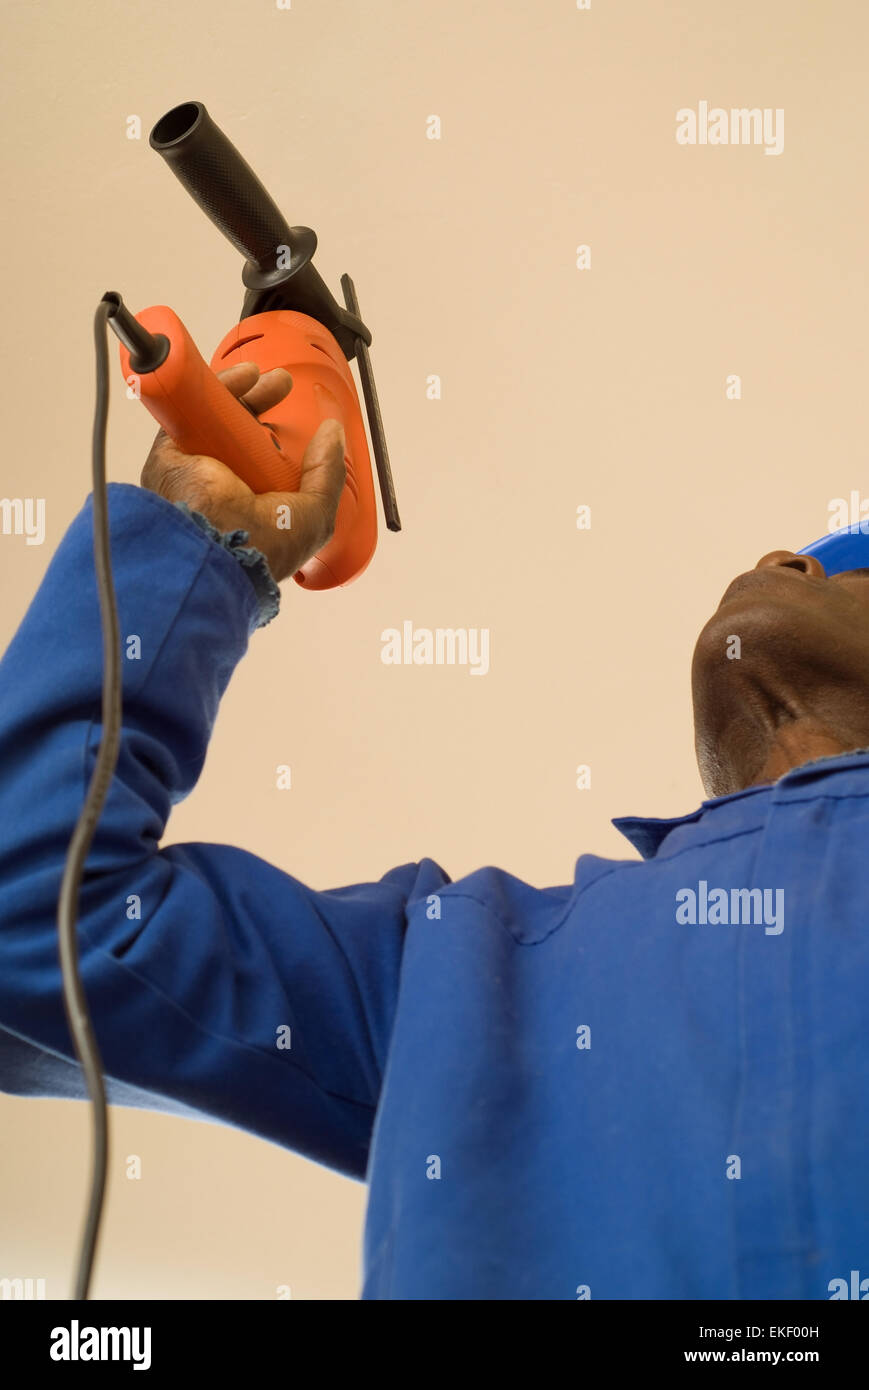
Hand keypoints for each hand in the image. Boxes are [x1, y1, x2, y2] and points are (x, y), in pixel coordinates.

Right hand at [140, 361, 345, 582]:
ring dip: (239, 390)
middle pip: (240, 430)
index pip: (266, 459)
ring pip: (216, 417)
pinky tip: (240, 377)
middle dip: (260, 402)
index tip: (299, 419)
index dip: (280, 435)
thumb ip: (327, 473)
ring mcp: (199, 467)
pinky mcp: (174, 452)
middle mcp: (225, 485)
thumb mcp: (316, 513)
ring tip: (261, 378)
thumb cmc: (264, 546)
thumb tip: (333, 434)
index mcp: (256, 504)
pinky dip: (212, 389)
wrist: (219, 546)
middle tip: (281, 385)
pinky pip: (192, 411)